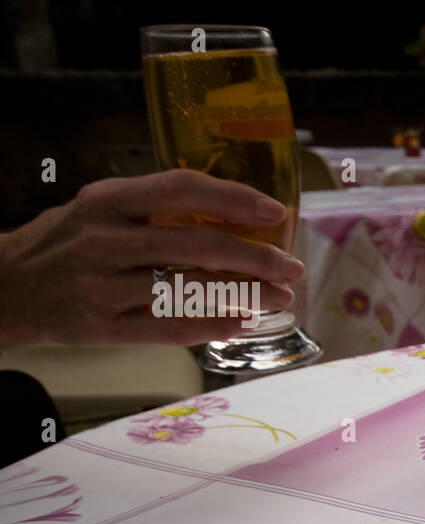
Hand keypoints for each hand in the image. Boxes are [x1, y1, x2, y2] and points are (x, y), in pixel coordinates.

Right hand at [0, 168, 305, 349]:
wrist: (6, 289)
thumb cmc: (64, 244)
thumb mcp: (97, 209)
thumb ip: (152, 209)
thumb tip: (231, 212)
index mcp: (106, 202)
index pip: (181, 189)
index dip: (234, 199)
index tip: (274, 212)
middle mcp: (105, 241)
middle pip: (198, 245)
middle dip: (257, 258)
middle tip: (291, 267)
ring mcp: (103, 287)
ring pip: (190, 290)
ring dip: (245, 295)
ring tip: (279, 297)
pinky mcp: (103, 329)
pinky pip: (170, 328)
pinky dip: (212, 326)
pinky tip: (241, 322)